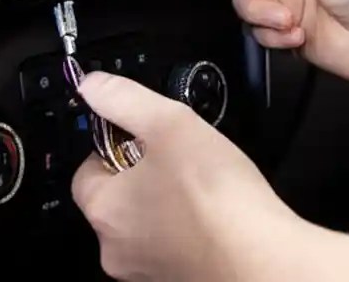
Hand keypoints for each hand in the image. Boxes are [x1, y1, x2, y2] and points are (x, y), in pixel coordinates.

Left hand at [71, 72, 301, 280]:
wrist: (261, 258)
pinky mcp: (178, 280)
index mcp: (103, 209)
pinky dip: (188, 231)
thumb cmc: (216, 197)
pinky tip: (214, 216)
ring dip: (166, 204)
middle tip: (176, 159)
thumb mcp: (167, 124)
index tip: (141, 136)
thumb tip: (92, 86)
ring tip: (201, 187)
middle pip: (116, 200)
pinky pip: (173, 247)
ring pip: (146, 225)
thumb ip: (124, 100)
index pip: (86, 170)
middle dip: (143, 176)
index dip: (114, 146)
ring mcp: (146, 271)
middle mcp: (115, 248)